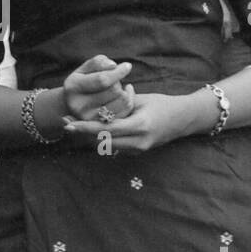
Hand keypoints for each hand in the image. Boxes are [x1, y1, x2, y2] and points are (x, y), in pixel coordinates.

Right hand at [62, 55, 134, 123]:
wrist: (73, 105)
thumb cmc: (83, 81)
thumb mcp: (85, 68)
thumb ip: (98, 62)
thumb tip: (113, 66)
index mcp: (73, 88)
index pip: (102, 80)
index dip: (118, 72)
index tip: (127, 65)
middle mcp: (79, 106)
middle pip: (114, 90)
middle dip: (117, 81)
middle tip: (113, 80)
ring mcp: (90, 120)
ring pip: (123, 101)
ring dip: (123, 91)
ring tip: (115, 89)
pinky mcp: (102, 127)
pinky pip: (126, 111)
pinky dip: (128, 100)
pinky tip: (123, 95)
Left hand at [65, 88, 190, 153]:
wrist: (184, 119)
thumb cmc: (162, 104)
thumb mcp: (140, 100)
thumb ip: (119, 105)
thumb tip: (97, 106)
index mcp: (139, 126)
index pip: (106, 130)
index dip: (85, 127)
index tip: (68, 123)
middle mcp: (138, 142)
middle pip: (102, 142)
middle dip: (83, 134)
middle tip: (67, 123)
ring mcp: (139, 149)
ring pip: (107, 147)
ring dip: (91, 138)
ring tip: (76, 125)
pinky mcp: (139, 152)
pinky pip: (115, 147)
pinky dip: (103, 139)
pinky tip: (93, 130)